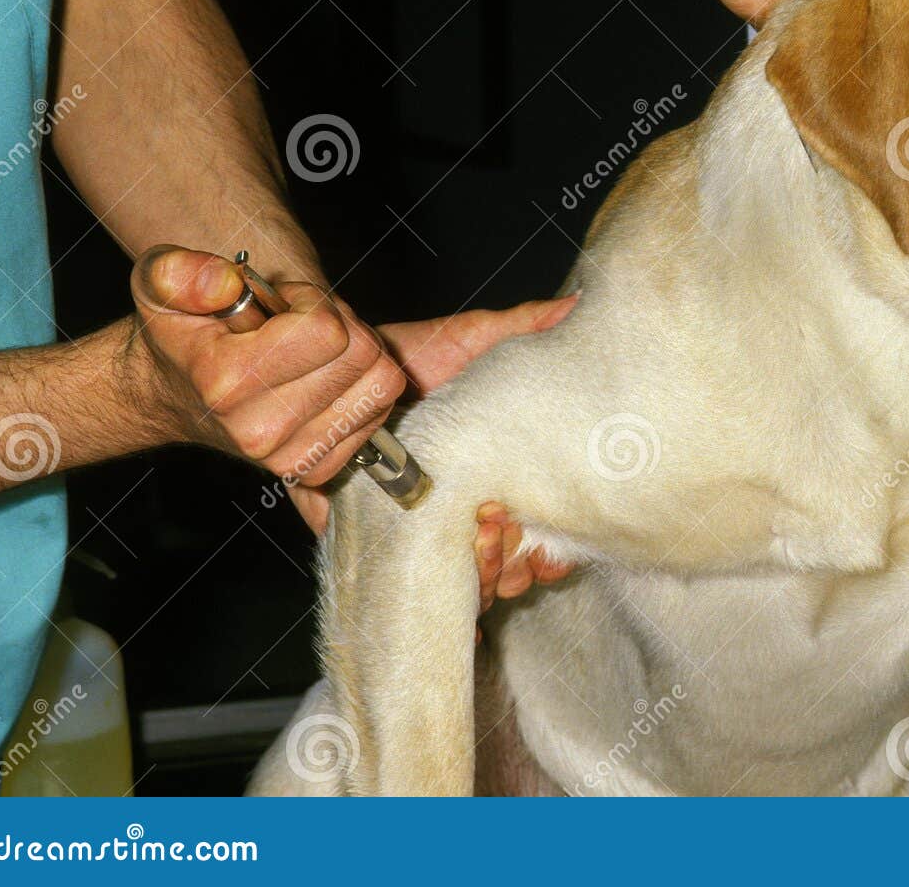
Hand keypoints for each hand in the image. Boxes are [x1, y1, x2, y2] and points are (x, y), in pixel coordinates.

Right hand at [131, 245, 407, 490]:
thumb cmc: (181, 333)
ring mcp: (291, 459)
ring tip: (312, 352)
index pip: (328, 331)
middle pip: (363, 355)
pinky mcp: (318, 470)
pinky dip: (364, 386)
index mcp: (225, 384)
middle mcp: (260, 433)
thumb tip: (225, 284)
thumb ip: (182, 272)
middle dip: (342, 325)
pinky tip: (323, 380)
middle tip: (301, 326)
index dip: (313, 302)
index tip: (282, 305)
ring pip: (382, 383)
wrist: (172, 394)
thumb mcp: (160, 283)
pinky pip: (381, 411)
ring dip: (358, 355)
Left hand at [280, 295, 580, 618]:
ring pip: (474, 587)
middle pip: (515, 567)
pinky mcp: (378, 548)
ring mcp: (427, 537)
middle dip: (521, 561)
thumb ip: (525, 328)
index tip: (555, 539)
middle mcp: (469, 515)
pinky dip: (443, 603)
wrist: (328, 374)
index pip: (543, 529)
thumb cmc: (404, 359)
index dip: (556, 546)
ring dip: (489, 576)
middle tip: (507, 528)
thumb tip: (579, 305)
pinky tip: (459, 595)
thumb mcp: (470, 342)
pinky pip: (413, 594)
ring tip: (482, 537)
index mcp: (499, 478)